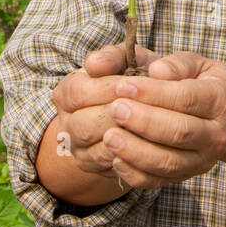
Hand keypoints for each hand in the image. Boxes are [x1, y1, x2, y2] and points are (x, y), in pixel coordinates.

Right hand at [50, 43, 158, 183]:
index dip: (107, 88)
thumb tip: (94, 63)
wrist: (146, 106)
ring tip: (157, 124)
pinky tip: (157, 144)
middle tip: (148, 107)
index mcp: (68, 93)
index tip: (134, 83)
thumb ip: (114, 55)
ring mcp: (82, 151)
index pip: (78, 93)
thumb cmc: (136, 75)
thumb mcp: (129, 58)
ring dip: (130, 138)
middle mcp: (68, 125)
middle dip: (120, 115)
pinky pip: (116, 170)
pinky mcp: (100, 170)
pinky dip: (137, 157)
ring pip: (101, 151)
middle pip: (86, 126)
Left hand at [101, 51, 225, 190]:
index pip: (186, 98)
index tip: (122, 86)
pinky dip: (135, 174)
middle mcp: (218, 133)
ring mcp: (204, 159)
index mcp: (222, 99)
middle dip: (143, 122)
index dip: (153, 93)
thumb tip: (156, 70)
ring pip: (169, 162)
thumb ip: (176, 63)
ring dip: (135, 151)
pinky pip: (159, 181)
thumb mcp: (197, 64)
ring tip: (108, 137)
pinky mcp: (187, 176)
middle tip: (114, 109)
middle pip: (179, 132)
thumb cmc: (203, 84)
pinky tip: (115, 159)